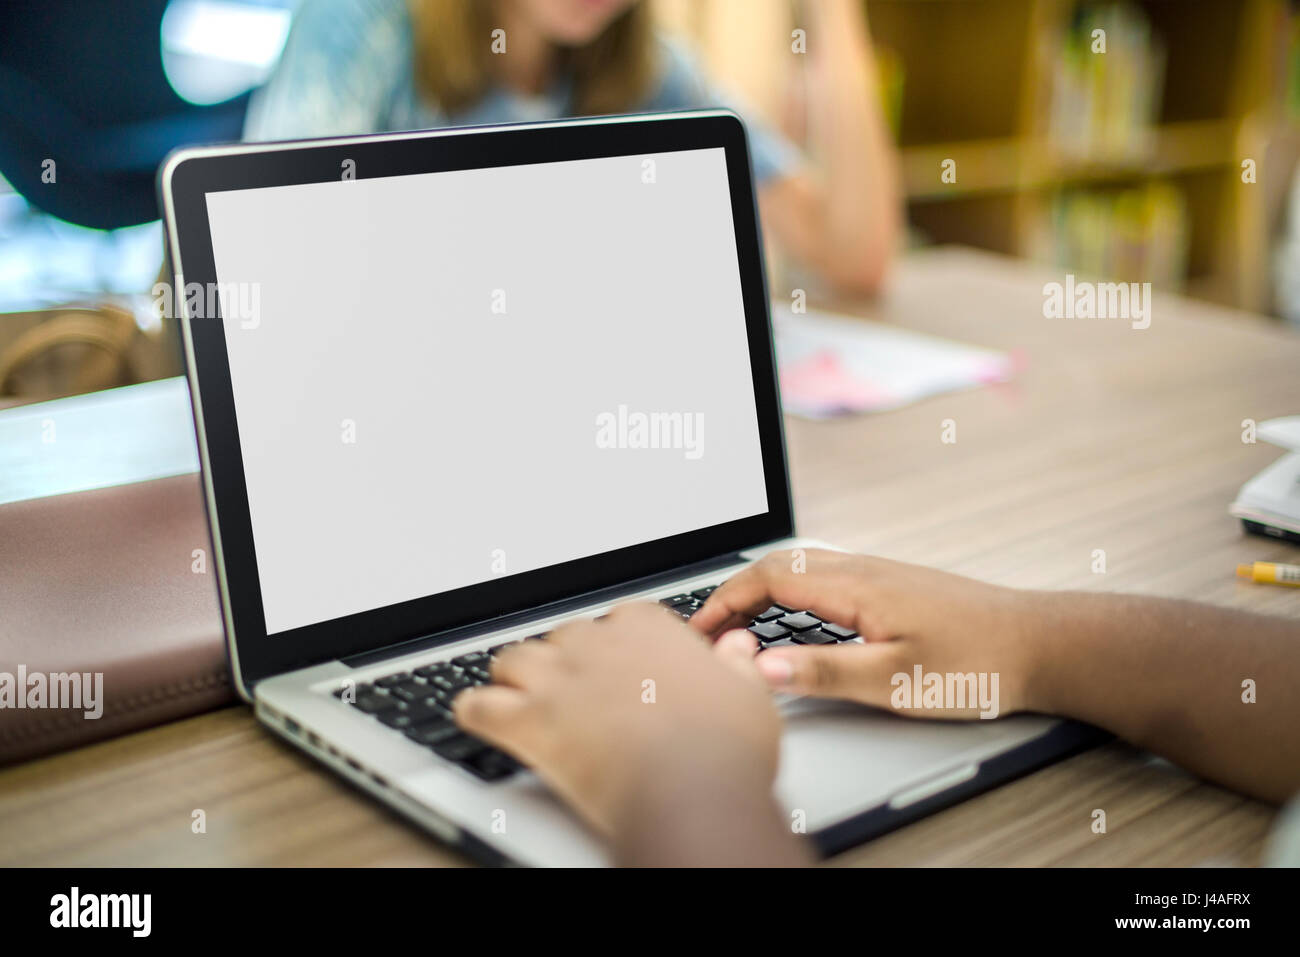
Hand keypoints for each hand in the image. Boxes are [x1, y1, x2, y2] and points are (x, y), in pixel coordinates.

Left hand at [453, 603, 782, 838]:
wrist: (690, 793)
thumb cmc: (723, 748)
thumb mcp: (749, 695)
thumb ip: (736, 665)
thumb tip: (739, 648)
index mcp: (648, 628)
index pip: (622, 617)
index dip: (620, 643)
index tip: (625, 664)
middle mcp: (597, 644)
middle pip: (564, 635)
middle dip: (566, 659)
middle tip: (577, 689)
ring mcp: (557, 679)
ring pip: (514, 659)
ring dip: (515, 675)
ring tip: (520, 693)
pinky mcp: (528, 721)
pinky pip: (479, 706)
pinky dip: (474, 711)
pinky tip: (476, 715)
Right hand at [691, 549, 1035, 718]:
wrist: (1041, 643)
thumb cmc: (977, 662)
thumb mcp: (893, 681)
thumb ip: (824, 673)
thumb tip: (761, 668)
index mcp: (856, 586)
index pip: (769, 578)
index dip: (724, 601)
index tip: (697, 630)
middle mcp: (865, 569)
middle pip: (780, 565)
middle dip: (735, 593)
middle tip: (709, 631)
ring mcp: (881, 574)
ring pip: (804, 568)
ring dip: (763, 592)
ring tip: (742, 627)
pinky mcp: (896, 586)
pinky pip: (827, 577)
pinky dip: (792, 594)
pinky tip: (798, 621)